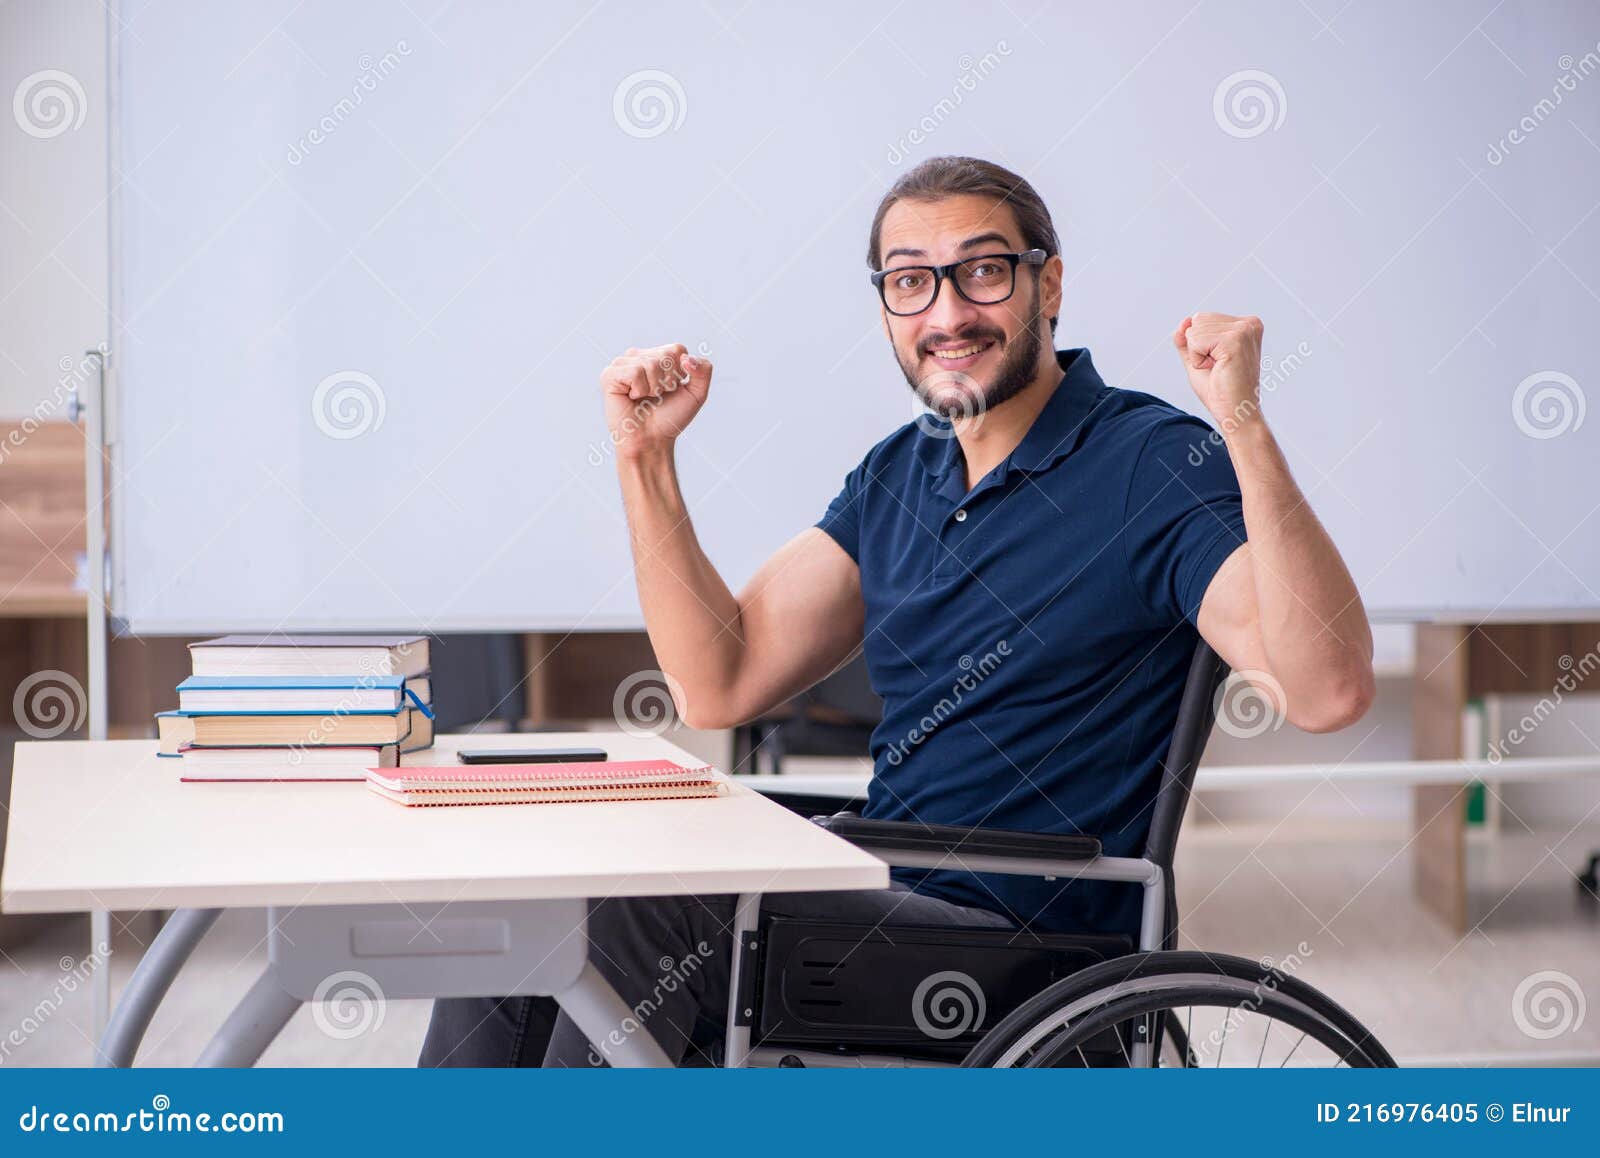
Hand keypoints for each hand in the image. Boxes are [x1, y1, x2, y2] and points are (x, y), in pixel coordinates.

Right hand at [600, 343, 712, 459]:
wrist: (652, 440)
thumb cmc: (670, 417)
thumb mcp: (696, 394)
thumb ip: (704, 370)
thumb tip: (687, 358)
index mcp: (656, 356)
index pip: (677, 350)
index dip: (680, 373)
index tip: (671, 390)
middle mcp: (638, 356)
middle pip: (665, 356)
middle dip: (667, 381)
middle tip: (656, 396)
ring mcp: (622, 364)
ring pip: (651, 363)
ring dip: (654, 388)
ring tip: (644, 398)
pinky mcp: (609, 375)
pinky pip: (634, 372)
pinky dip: (640, 389)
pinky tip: (632, 397)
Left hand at [1172, 312, 1263, 431]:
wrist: (1235, 413)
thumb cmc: (1220, 391)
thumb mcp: (1198, 359)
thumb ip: (1188, 340)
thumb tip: (1184, 322)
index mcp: (1246, 324)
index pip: (1201, 318)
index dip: (1199, 345)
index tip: (1219, 363)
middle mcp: (1249, 323)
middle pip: (1197, 319)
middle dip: (1197, 347)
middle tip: (1217, 368)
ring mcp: (1244, 330)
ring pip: (1195, 329)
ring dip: (1198, 354)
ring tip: (1218, 369)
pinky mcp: (1235, 340)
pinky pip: (1195, 340)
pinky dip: (1198, 359)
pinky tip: (1217, 370)